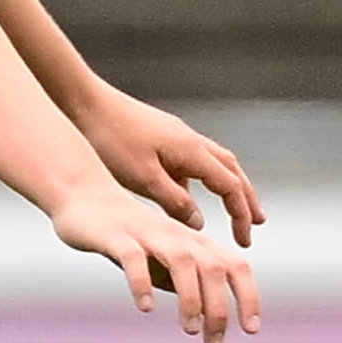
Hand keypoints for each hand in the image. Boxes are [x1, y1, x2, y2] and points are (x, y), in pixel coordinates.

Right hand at [48, 185, 262, 342]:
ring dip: (191, 298)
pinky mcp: (116, 236)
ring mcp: (148, 234)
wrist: (84, 197)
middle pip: (213, 267)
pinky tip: (146, 307)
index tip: (251, 330)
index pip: (235, 267)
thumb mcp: (164, 261)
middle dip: (220, 308)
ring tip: (190, 329)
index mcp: (193, 243)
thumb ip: (186, 284)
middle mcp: (177, 236)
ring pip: (182, 262)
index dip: (248, 297)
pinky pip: (134, 259)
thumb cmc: (130, 235)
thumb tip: (210, 316)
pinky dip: (143, 283)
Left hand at [76, 91, 263, 246]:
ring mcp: (177, 137)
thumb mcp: (144, 178)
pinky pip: (192, 162)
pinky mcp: (161, 137)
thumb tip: (199, 224)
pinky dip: (201, 182)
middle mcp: (191, 140)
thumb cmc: (111, 140)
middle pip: (232, 171)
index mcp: (192, 150)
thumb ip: (175, 202)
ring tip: (234, 210)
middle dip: (246, 199)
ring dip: (228, 188)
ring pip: (215, 164)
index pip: (230, 185)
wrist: (84, 102)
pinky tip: (188, 198)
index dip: (241, 213)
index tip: (245, 239)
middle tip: (257, 224)